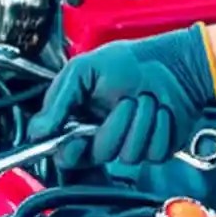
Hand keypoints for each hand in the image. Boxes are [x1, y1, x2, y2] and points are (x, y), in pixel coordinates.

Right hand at [30, 24, 215, 167]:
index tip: (75, 140)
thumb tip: (38, 130)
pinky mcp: (154, 150)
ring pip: (127, 155)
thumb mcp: (84, 69)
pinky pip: (153, 153)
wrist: (177, 64)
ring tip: (145, 99)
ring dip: (140, 122)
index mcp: (79, 118)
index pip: (63, 152)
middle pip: (97, 155)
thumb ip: (59, 100)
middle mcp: (101, 135)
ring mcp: (128, 144)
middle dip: (114, 126)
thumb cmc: (133, 61)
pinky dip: (160, 128)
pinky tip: (161, 111)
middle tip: (125, 100)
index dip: (68, 151)